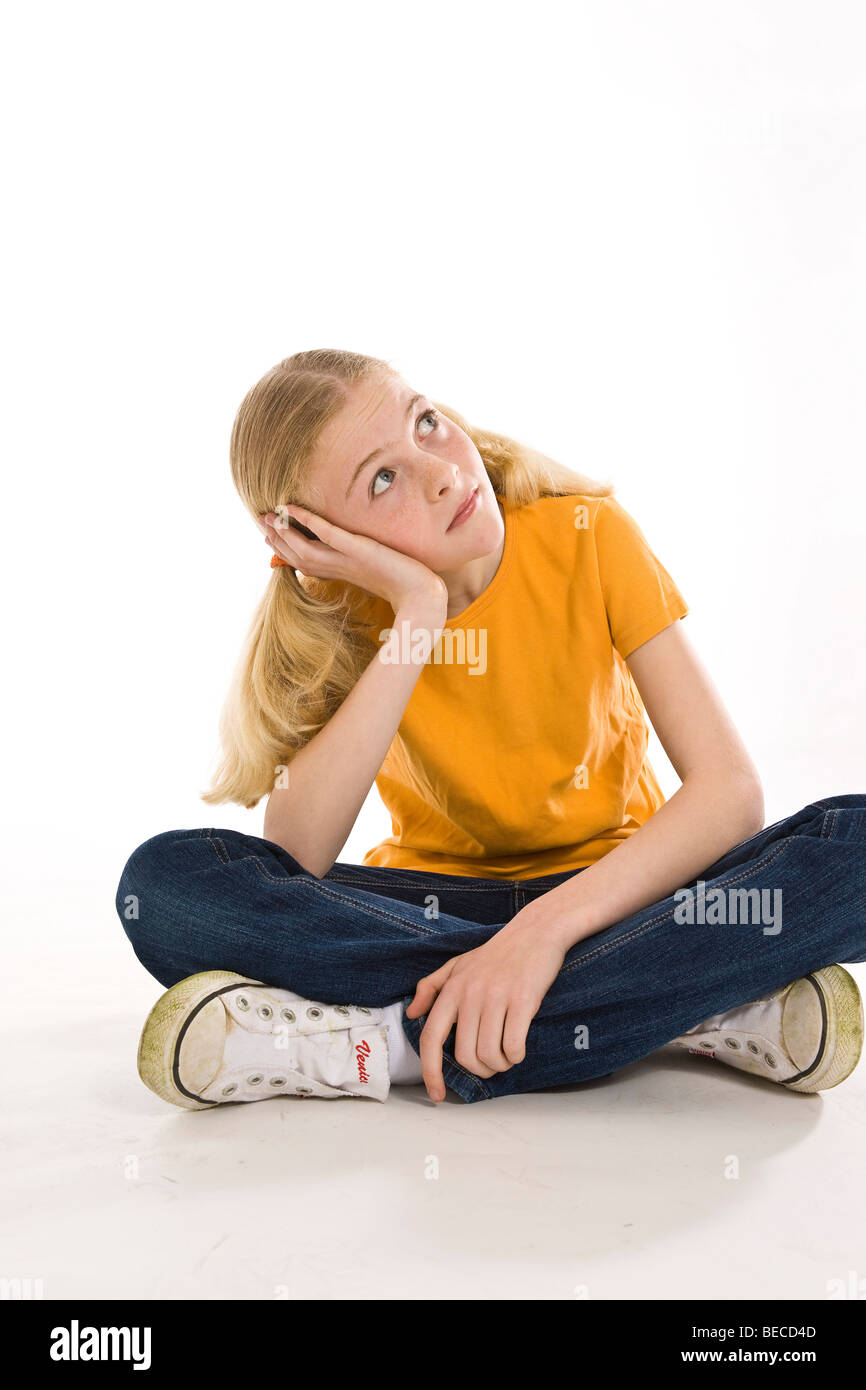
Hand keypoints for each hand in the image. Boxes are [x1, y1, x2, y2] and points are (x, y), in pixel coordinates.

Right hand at [257, 504, 447, 617]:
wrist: (424, 598)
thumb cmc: (408, 587)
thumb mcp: (381, 571)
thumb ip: (367, 564)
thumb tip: (363, 560)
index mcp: (344, 574)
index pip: (307, 562)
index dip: (288, 550)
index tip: (272, 537)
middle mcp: (341, 568)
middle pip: (299, 556)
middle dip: (279, 540)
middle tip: (261, 523)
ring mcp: (348, 560)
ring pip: (305, 549)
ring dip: (285, 532)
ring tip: (269, 517)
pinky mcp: (359, 550)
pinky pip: (328, 534)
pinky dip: (309, 521)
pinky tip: (294, 509)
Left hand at [404, 916, 567, 1102]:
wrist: (535, 932)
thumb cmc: (496, 953)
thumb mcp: (458, 964)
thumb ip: (431, 988)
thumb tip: (411, 1014)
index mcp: (451, 988)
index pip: (431, 1038)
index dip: (430, 1072)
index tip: (437, 1095)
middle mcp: (470, 994)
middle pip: (465, 1055)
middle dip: (480, 1070)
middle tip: (491, 1064)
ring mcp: (496, 996)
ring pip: (489, 1054)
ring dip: (499, 1065)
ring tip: (506, 1055)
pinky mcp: (523, 999)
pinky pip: (513, 1046)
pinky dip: (516, 1056)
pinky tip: (519, 1049)